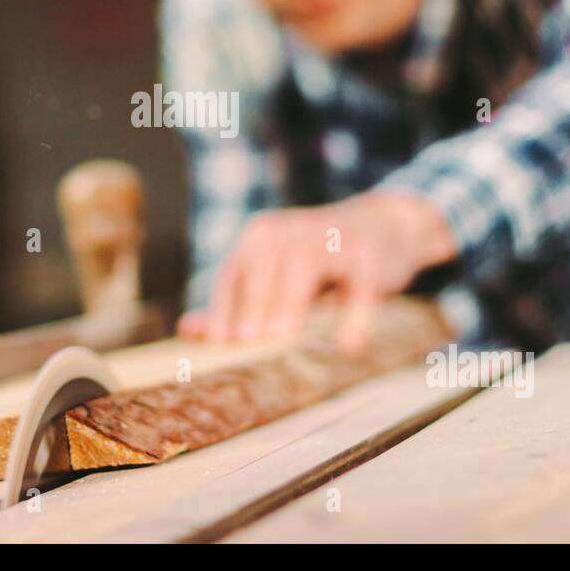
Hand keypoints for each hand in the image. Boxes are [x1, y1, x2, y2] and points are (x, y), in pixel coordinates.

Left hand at [177, 191, 456, 352]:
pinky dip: (356, 314)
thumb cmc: (317, 261)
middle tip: (245, 341)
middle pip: (263, 265)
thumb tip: (186, 332)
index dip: (223, 307)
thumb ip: (236, 302)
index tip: (218, 343)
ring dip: (290, 299)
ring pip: (304, 264)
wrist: (382, 226)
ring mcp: (330, 237)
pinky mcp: (368, 252)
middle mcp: (289, 230)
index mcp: (260, 237)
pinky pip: (361, 284)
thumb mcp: (275, 274)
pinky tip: (349, 344)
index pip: (233, 273)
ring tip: (280, 335)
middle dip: (253, 302)